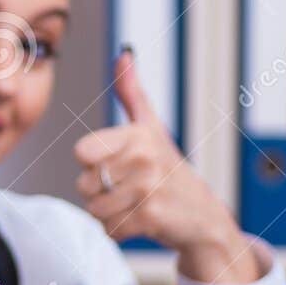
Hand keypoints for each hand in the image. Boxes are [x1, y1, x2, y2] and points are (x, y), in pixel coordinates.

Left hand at [73, 50, 259, 284]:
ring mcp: (148, 190)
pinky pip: (109, 229)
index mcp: (138, 135)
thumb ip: (131, 92)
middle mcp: (143, 159)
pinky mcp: (150, 219)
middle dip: (100, 192)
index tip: (114, 163)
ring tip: (134, 204)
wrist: (203, 215)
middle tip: (128, 188)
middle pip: (84, 184)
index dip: (92, 162)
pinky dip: (118, 230)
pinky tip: (140, 220)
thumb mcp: (151, 127)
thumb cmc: (170, 169)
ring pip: (94, 209)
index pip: (82, 152)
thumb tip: (123, 53)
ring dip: (108, 213)